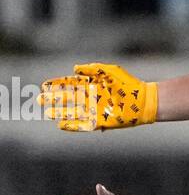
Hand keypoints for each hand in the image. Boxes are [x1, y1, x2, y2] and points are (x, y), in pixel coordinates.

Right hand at [39, 63, 157, 130]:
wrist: (143, 101)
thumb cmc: (128, 84)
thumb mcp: (109, 71)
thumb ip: (92, 69)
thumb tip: (74, 69)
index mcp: (92, 84)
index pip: (70, 84)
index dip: (57, 84)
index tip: (44, 85)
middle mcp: (91, 97)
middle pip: (68, 98)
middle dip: (54, 98)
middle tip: (40, 99)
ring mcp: (94, 110)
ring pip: (73, 112)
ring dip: (60, 112)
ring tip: (47, 113)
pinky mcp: (100, 122)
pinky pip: (83, 125)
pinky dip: (72, 125)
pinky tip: (61, 125)